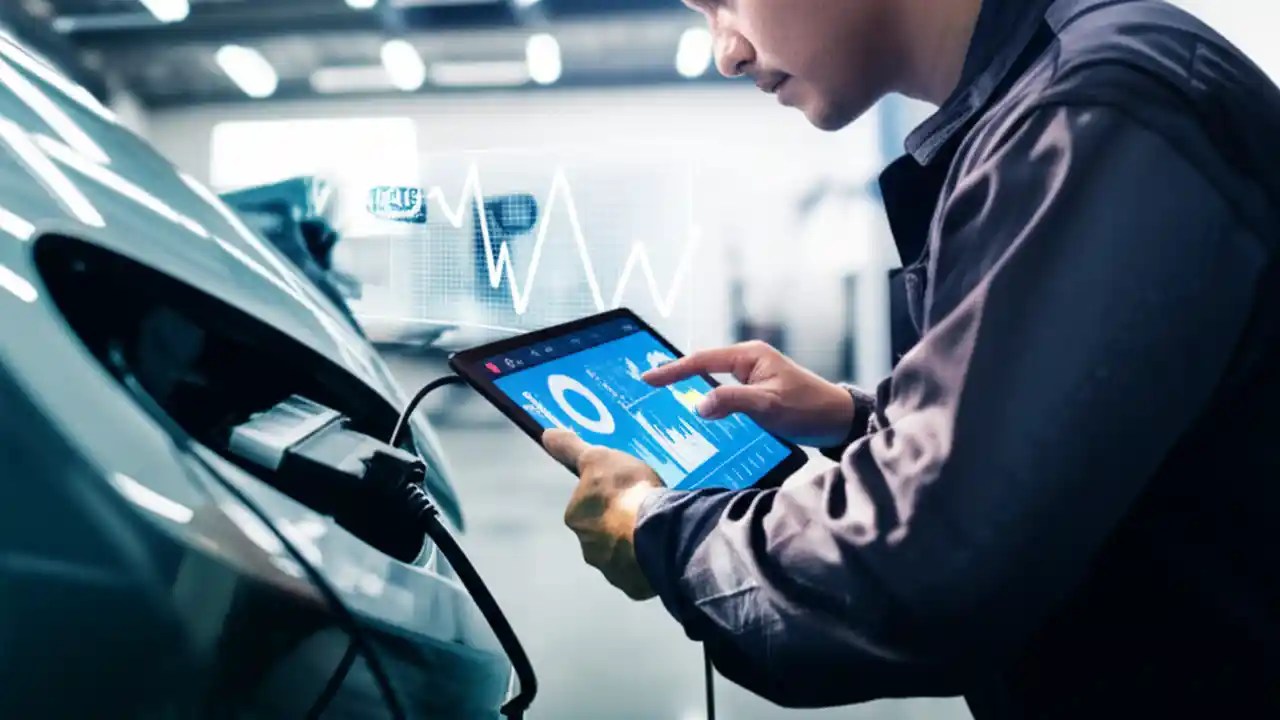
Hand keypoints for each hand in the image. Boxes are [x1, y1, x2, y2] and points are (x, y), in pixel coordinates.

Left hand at [542, 429, 664, 600]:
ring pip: (623, 555)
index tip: (625, 491)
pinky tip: (665, 550)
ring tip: (659, 529)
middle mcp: (589, 550)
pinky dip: (650, 564)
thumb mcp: (599, 458)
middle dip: (619, 524)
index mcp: (577, 520)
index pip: (587, 506)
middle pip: (604, 534)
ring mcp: (613, 572)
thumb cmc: (626, 491)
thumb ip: (572, 449)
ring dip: (635, 545)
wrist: (660, 532)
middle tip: (644, 509)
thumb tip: (546, 434)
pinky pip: (642, 573)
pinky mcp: (635, 588)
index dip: (606, 497)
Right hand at [642, 340, 854, 447]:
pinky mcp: (758, 392)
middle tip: (648, 386)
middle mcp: (749, 361)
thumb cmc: (809, 409)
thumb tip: (698, 404)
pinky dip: (709, 401)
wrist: (839, 420)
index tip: (648, 379)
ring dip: (692, 389)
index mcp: (749, 356)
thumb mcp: (768, 406)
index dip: (673, 370)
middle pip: (704, 366)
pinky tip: (698, 414)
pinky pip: (725, 393)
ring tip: (664, 399)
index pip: (701, 360)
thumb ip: (732, 401)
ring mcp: (753, 376)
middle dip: (676, 376)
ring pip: (713, 381)